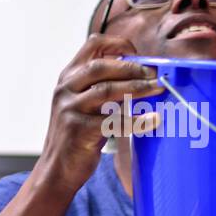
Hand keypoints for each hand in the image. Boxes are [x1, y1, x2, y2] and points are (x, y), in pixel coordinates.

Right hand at [36, 34, 162, 196]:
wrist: (56, 170)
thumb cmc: (76, 136)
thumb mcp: (81, 104)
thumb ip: (99, 86)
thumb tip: (138, 73)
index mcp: (67, 77)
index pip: (92, 45)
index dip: (118, 44)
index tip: (138, 54)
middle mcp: (65, 89)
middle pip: (101, 66)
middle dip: (132, 68)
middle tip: (155, 74)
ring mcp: (70, 109)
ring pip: (107, 90)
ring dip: (138, 88)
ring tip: (158, 89)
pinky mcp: (79, 130)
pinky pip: (114, 121)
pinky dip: (137, 120)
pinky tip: (153, 120)